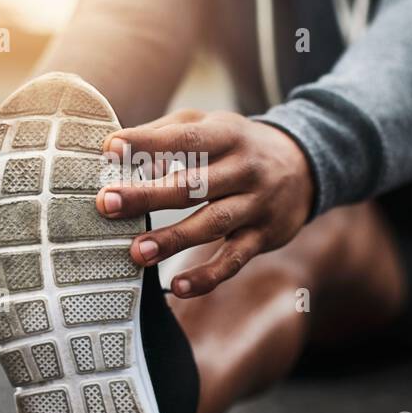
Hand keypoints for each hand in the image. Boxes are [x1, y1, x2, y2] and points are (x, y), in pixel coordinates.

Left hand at [96, 109, 313, 297]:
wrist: (305, 166)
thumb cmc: (238, 145)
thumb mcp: (211, 124)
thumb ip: (166, 133)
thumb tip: (114, 147)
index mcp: (228, 134)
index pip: (186, 137)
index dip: (147, 143)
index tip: (110, 149)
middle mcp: (245, 169)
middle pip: (193, 184)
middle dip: (148, 195)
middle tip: (106, 203)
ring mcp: (256, 205)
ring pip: (213, 223)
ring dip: (173, 239)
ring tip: (137, 252)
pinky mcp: (263, 237)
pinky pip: (233, 260)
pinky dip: (207, 276)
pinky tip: (178, 287)